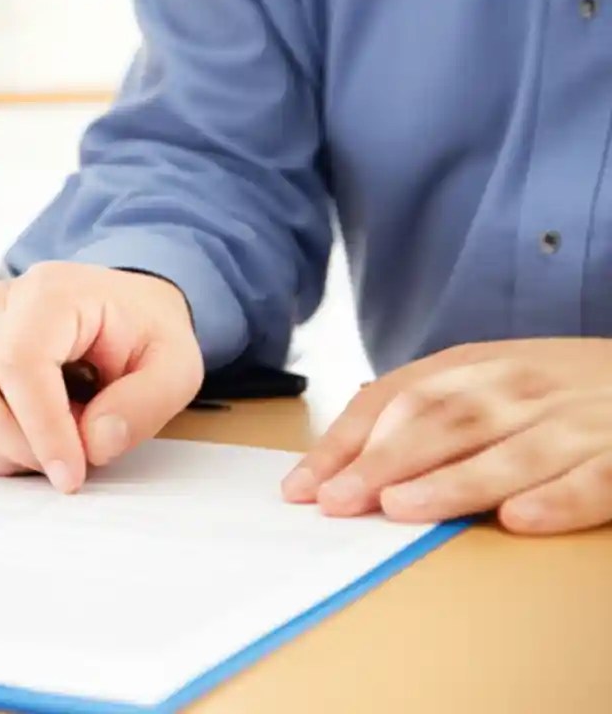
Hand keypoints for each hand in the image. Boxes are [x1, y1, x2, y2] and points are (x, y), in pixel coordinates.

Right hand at [0, 262, 201, 492]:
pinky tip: (27, 444)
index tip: (71, 474)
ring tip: (59, 441)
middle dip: (28, 447)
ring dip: (8, 451)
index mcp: (49, 293)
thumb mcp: (177, 365)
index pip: (20, 363)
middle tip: (78, 454)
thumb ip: (145, 403)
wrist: (123, 311)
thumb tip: (94, 442)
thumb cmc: (145, 334)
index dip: (41, 429)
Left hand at [284, 338, 611, 533]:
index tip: (302, 486)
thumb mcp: (496, 381)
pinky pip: (595, 479)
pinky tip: (519, 519)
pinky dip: (559, 499)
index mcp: (482, 365)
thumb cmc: (568, 390)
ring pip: (510, 450)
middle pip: (443, 421)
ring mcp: (581, 420)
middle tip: (335, 502)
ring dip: (453, 480)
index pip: (398, 397)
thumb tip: (345, 450)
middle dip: (383, 461)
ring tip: (400, 507)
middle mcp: (525, 387)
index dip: (346, 440)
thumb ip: (430, 409)